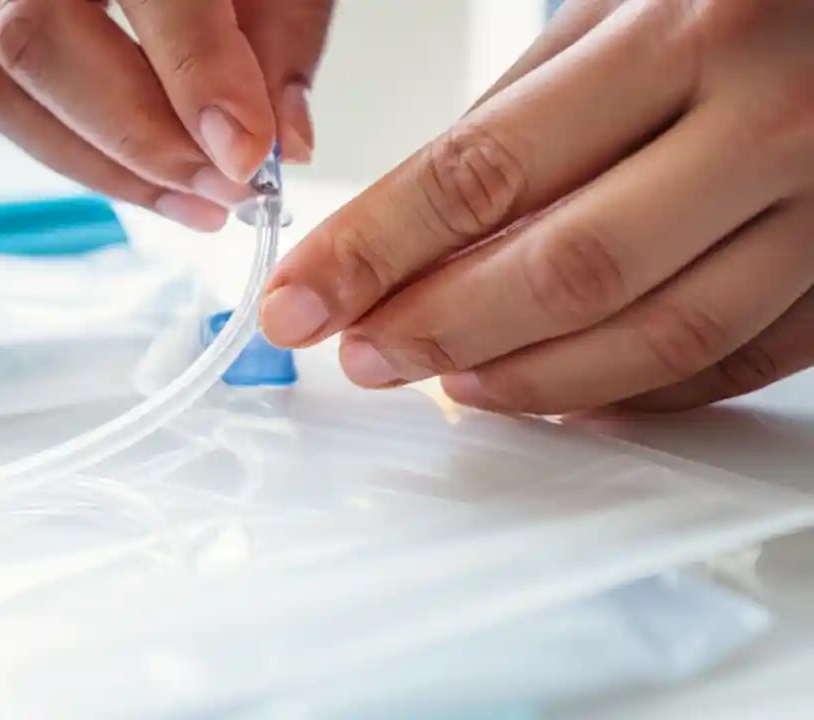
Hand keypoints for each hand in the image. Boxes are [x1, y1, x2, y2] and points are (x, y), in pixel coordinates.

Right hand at [0, 0, 334, 230]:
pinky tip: (146, 176)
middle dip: (141, 139)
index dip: (198, 76)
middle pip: (39, 40)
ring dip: (104, 166)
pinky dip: (73, 151)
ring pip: (1, 81)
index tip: (248, 154)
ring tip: (196, 202)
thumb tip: (283, 143)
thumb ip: (283, 33)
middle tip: (227, 191)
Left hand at [260, 0, 813, 413]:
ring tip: (447, 380)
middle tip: (365, 355)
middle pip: (566, 269)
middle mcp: (767, 121)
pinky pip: (731, 364)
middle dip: (438, 328)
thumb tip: (405, 240)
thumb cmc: (741, 3)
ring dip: (529, 378)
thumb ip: (517, 125)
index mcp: (686, 31)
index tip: (302, 299)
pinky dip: (632, 392)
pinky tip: (561, 391)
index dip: (373, 251)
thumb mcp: (619, 15)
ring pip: (655, 337)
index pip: (485, 170)